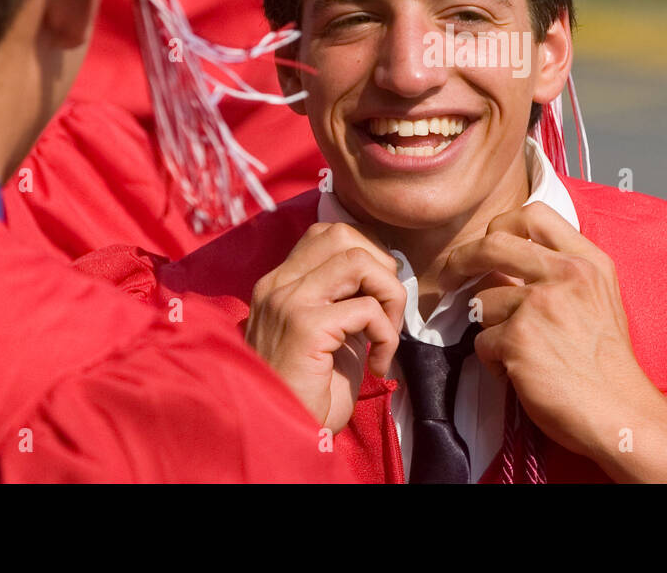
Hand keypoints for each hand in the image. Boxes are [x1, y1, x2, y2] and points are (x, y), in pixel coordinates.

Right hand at [245, 223, 405, 432]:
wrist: (280, 434)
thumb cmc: (309, 390)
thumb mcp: (326, 331)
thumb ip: (341, 297)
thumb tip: (385, 270)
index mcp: (279, 282)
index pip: (327, 232)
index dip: (366, 251)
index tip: (377, 292)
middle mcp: (278, 285)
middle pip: (344, 235)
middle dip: (381, 268)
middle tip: (387, 312)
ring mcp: (288, 302)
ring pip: (359, 261)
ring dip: (389, 296)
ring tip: (385, 335)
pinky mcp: (306, 327)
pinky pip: (367, 309)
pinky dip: (386, 334)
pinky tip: (377, 364)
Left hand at [446, 203, 666, 482]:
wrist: (619, 410)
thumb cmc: (607, 364)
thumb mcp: (600, 298)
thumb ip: (563, 273)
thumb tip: (508, 265)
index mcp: (588, 261)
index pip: (534, 214)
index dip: (503, 225)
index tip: (489, 242)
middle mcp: (565, 274)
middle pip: (493, 243)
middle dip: (462, 257)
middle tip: (450, 274)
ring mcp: (539, 304)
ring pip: (483, 301)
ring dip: (490, 328)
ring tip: (516, 352)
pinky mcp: (518, 338)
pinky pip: (482, 341)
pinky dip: (493, 361)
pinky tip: (517, 372)